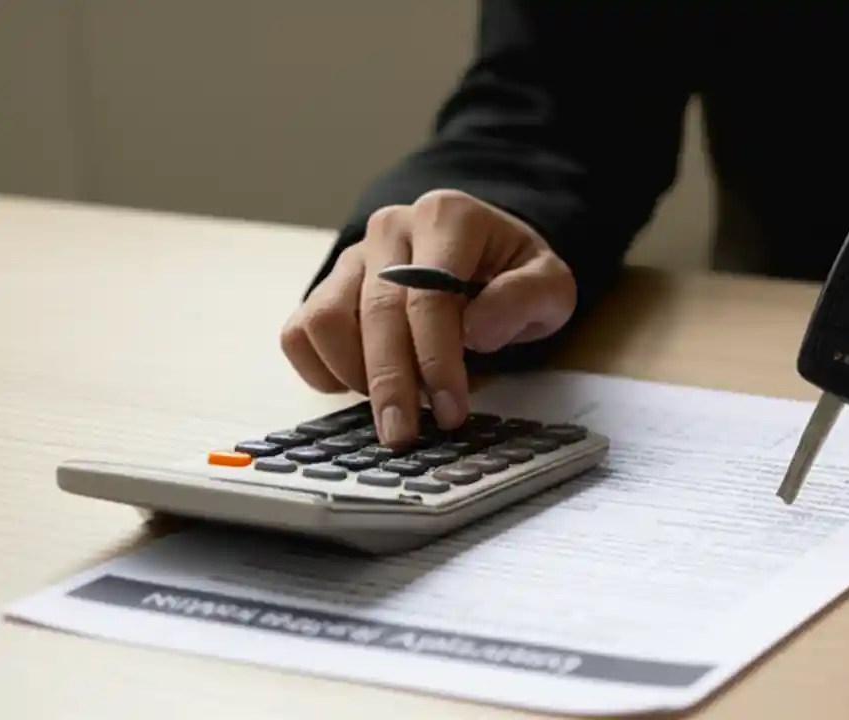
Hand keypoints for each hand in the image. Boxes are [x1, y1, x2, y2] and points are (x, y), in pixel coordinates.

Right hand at [280, 190, 576, 442]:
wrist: (486, 254)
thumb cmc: (513, 273)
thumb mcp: (548, 282)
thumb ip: (524, 298)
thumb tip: (475, 330)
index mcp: (447, 217)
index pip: (430, 295)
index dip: (437, 359)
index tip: (451, 411)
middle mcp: (391, 228)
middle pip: (376, 312)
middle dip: (391, 383)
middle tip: (404, 434)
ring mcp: (353, 256)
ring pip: (324, 319)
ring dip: (354, 375)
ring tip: (393, 407)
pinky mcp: (329, 286)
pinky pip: (301, 331)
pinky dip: (320, 370)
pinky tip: (359, 390)